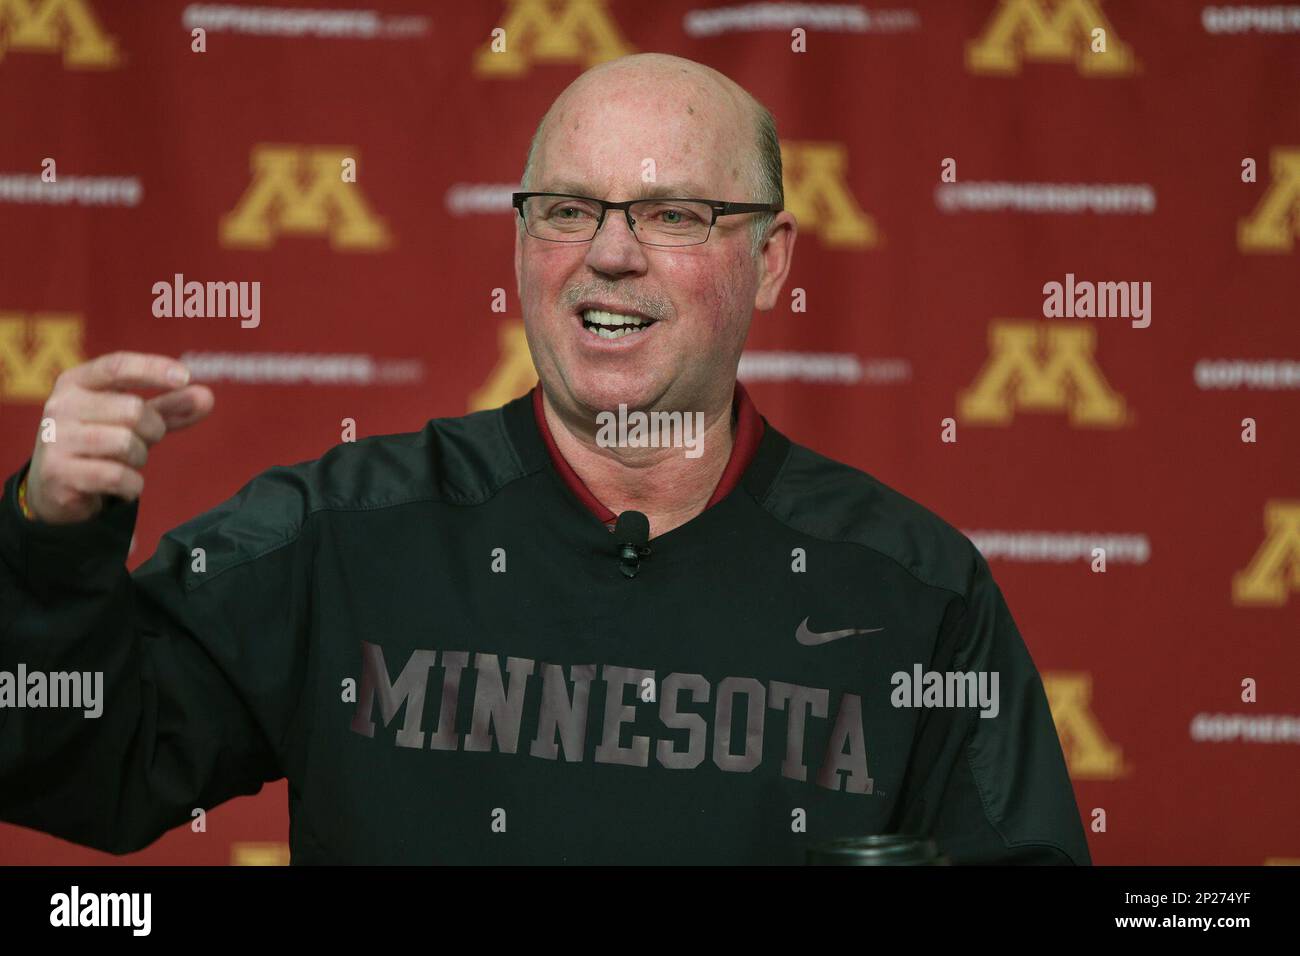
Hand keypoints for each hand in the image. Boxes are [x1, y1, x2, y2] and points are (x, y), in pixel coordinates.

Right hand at [24, 352, 214, 524]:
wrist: (53, 485)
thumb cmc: (100, 441)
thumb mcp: (132, 420)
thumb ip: (169, 408)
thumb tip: (207, 397)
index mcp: (76, 382)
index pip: (117, 366)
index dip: (152, 368)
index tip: (185, 376)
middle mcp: (61, 406)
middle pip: (133, 410)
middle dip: (153, 429)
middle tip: (145, 440)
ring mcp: (56, 439)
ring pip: (126, 444)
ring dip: (140, 458)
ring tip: (126, 462)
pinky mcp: (59, 473)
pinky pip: (117, 476)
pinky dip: (132, 485)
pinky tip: (120, 485)